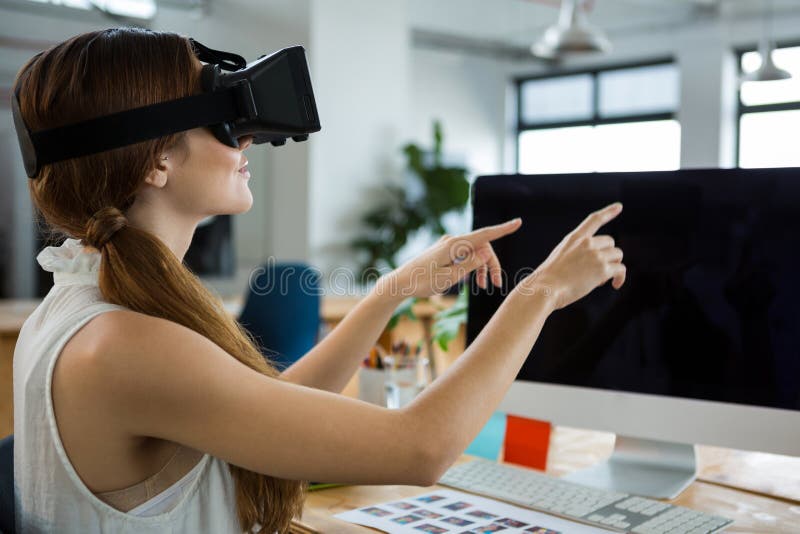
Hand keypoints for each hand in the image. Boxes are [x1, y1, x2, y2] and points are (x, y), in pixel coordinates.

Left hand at [376, 218, 522, 299]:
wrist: (400, 283)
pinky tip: (472, 281)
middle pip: (481, 248)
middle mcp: (451, 241)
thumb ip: (469, 265)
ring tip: (484, 286)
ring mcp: (447, 246)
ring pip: (473, 253)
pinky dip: (471, 267)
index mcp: (453, 245)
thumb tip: (486, 253)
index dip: (502, 230)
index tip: (518, 222)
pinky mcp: (443, 252)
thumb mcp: (449, 278)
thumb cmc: (422, 282)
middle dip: (491, 264)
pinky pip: (464, 256)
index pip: (483, 235)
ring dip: (482, 268)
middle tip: (496, 284)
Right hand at [519, 203, 625, 309]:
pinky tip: (615, 285)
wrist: (544, 289)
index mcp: (574, 238)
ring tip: (598, 280)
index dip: (608, 212)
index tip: (619, 206)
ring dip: (613, 267)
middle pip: (610, 243)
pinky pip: (621, 270)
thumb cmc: (548, 279)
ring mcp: (595, 255)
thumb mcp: (560, 258)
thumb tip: (599, 266)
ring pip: (618, 256)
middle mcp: (586, 243)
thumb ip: (577, 255)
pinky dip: (620, 277)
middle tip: (597, 272)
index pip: (594, 220)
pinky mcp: (602, 269)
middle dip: (608, 255)